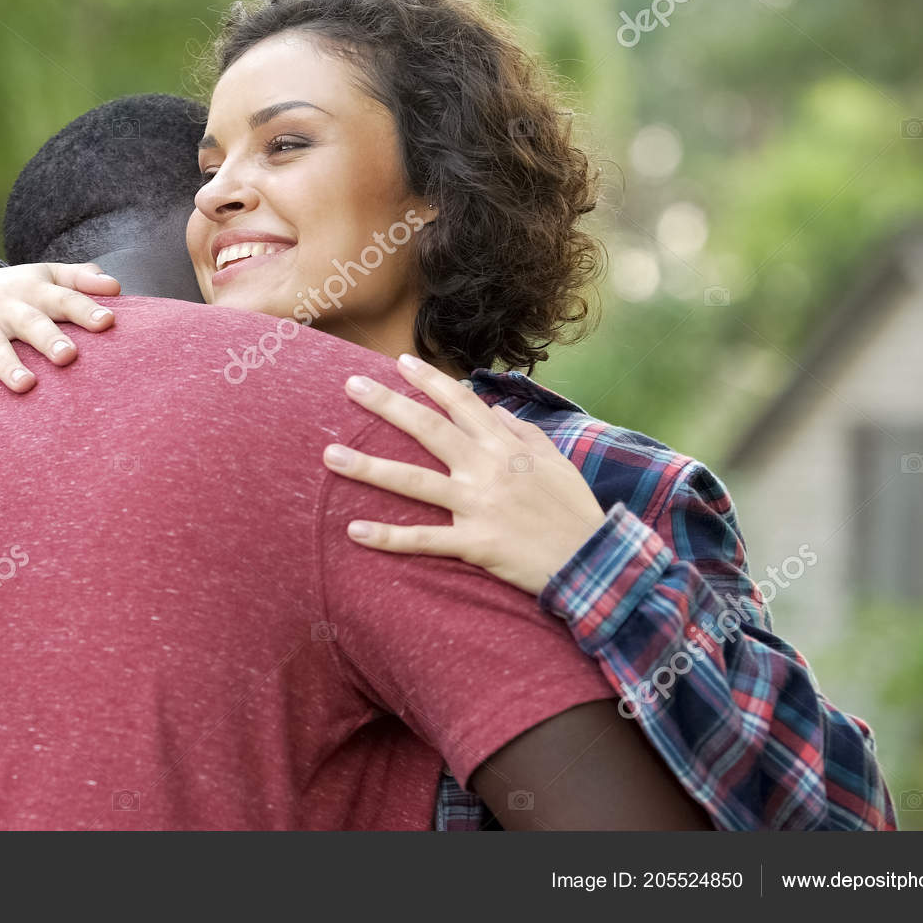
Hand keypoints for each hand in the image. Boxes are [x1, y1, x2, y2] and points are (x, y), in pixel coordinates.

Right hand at [0, 262, 120, 413]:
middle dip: (48, 338)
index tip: (107, 322)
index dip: (85, 309)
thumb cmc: (10, 290)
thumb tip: (115, 286)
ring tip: (26, 385)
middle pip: (30, 321)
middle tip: (68, 356)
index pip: (63, 298)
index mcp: (33, 290)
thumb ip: (78, 279)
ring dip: (7, 365)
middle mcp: (5, 305)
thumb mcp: (42, 276)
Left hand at [322, 353, 608, 595]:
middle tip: (349, 385)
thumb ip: (523, 433)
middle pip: (428, 429)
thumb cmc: (574, 511)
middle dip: (387, 405)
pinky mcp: (475, 542)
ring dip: (368, 468)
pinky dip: (388, 537)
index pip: (462, 403)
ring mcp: (478, 505)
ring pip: (413, 481)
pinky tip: (354, 531)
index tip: (399, 361)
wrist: (592, 561)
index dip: (430, 381)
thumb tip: (496, 410)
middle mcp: (487, 469)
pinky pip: (423, 539)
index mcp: (506, 447)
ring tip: (330, 457)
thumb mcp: (555, 462)